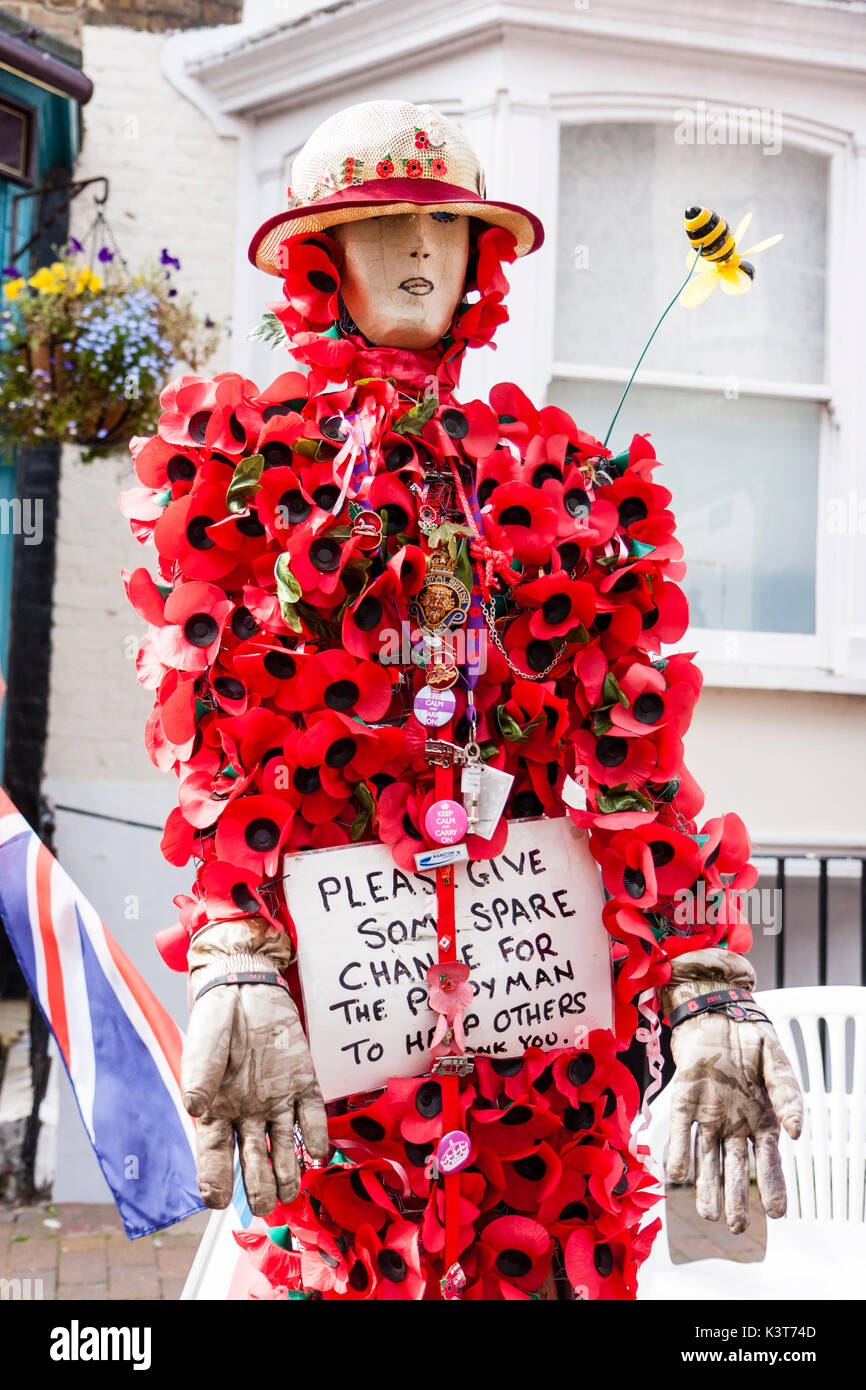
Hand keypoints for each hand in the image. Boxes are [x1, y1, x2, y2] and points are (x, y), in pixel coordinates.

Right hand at [182, 917, 328, 1215]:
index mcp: (216, 1111)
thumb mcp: (203, 1042)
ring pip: (285, 1148)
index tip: (217, 1201)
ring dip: (288, 1172)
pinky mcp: (303, 1084)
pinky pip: (312, 1116)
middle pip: (253, 1161)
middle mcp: (247, 1114)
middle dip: (259, 1186)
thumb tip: (194, 1108)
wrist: (247, 986)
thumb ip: (200, 1074)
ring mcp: (277, 1101)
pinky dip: (316, 1138)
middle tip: (264, 1204)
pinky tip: (317, 1153)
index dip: (214, 1181)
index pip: (213, 1157)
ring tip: (290, 1191)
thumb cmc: (217, 1018)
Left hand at [661, 948, 802, 1233]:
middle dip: (734, 1197)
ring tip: (707, 1212)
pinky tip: (676, 1175)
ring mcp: (707, 1114)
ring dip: (705, 1184)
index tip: (778, 1213)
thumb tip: (796, 1133)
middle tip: (735, 1226)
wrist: (717, 1008)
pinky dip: (678, 1152)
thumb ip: (787, 1095)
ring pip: (706, 1157)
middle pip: (733, 1167)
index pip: (767, 1162)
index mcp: (760, 1118)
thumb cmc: (751, 1036)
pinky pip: (681, 1130)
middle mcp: (733, 1123)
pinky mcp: (684, 1099)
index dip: (772, 1187)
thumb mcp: (776, 1061)